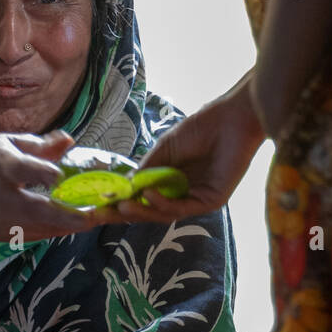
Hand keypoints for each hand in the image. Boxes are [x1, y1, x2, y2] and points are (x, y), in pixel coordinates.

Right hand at [0, 130, 115, 242]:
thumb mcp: (12, 143)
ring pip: (36, 227)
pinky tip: (70, 225)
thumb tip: (69, 141)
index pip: (21, 169)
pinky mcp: (1, 234)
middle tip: (92, 217)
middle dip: (64, 214)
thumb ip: (42, 145)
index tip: (62, 177)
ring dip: (65, 225)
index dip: (42, 173)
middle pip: (32, 208)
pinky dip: (53, 230)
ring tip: (90, 220)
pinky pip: (33, 235)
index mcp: (0, 163)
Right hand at [110, 73, 266, 225]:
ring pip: (164, 214)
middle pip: (150, 212)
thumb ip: (146, 169)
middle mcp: (184, 195)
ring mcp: (198, 200)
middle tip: (103, 214)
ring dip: (141, 211)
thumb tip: (123, 188)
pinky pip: (182, 208)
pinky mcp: (212, 201)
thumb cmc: (202, 127)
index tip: (98, 206)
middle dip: (126, 215)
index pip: (144, 200)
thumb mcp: (165, 149)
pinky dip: (162, 203)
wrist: (233, 116)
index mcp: (172, 183)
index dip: (121, 204)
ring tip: (122, 206)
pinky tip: (149, 195)